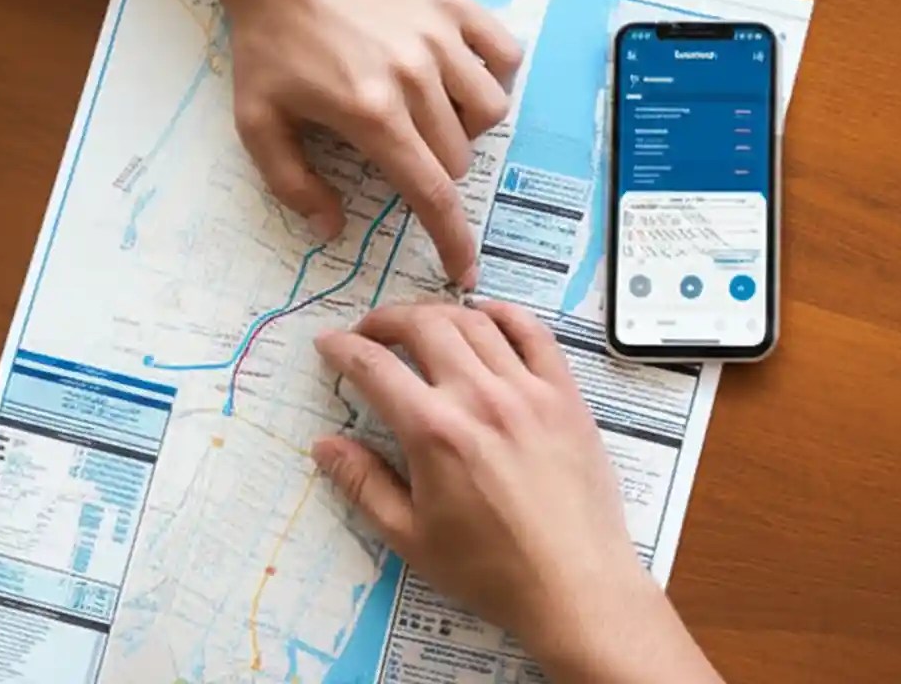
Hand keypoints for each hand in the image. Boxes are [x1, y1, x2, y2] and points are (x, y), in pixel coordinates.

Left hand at [210, 0, 522, 286]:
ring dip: (467, 129)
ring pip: (490, 112)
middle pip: (458, 159)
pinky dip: (494, 76)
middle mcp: (415, 77)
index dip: (453, 241)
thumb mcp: (257, 119)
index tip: (465, 272)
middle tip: (401, 150)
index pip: (431, 193)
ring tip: (433, 114)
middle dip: (435, 172)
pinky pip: (504, 54)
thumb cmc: (269, 38)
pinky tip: (461, 76)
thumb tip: (331, 227)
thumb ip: (292, 182)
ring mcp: (440, 37)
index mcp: (370, 113)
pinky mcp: (453, 3)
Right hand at [312, 302, 722, 681]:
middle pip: (424, 326)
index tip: (329, 344)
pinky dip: (505, 314)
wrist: (575, 587)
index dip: (343, 348)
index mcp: (434, 432)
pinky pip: (535, 334)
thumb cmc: (491, 571)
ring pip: (475, 322)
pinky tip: (486, 317)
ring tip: (421, 325)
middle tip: (370, 332)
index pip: (374, 366)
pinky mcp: (566, 396)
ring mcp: (528, 391)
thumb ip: (364, 483)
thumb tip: (325, 446)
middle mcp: (480, 397)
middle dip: (386, 319)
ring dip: (439, 313)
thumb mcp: (411, 537)